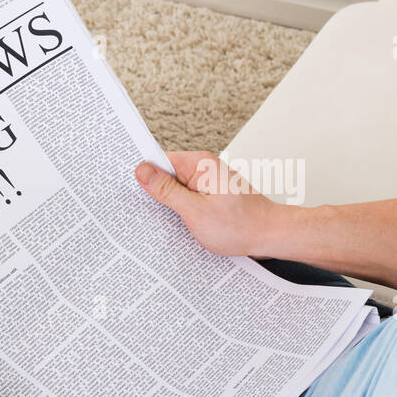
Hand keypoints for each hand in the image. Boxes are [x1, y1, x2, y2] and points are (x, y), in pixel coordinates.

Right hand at [134, 151, 288, 257]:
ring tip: (159, 221)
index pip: (159, 160)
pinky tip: (178, 227)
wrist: (272, 237)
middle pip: (167, 176)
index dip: (142, 173)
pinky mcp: (213, 197)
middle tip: (138, 211)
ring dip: (169, 206)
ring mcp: (209, 183)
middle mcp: (205, 169)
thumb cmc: (241, 226)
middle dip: (154, 193)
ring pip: (177, 191)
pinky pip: (189, 200)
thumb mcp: (195, 211)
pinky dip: (182, 212)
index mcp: (200, 164)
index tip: (124, 186)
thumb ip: (167, 191)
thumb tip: (142, 171)